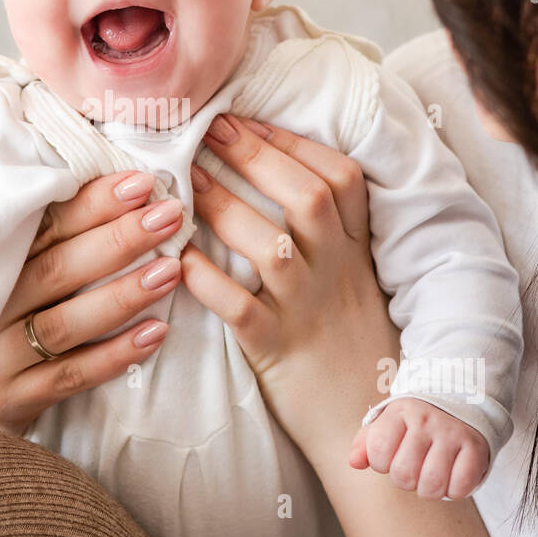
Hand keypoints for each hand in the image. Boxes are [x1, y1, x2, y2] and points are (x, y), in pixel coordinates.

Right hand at [0, 170, 185, 435]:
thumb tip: (126, 192)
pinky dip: (113, 355)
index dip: (94, 202)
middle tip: (169, 215)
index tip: (142, 183)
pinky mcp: (8, 399)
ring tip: (170, 272)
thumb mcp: (18, 280)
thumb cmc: (6, 329)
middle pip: (55, 268)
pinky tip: (154, 334)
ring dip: (120, 295)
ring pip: (62, 323)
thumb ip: (57, 241)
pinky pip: (67, 377)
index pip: (45, 225)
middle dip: (118, 239)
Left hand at [182, 113, 396, 458]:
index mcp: (356, 248)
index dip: (292, 143)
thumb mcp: (354, 273)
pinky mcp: (278, 349)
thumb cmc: (347, 336)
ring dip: (225, 208)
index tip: (247, 117)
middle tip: (209, 129)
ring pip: (271, 249)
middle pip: (308, 200)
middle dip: (257, 157)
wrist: (363, 418)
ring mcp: (308, 310)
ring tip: (183, 181)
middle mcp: (337, 272)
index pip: (340, 179)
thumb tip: (274, 167)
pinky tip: (174, 257)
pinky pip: (239, 308)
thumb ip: (328, 227)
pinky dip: (205, 280)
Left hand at [350, 398, 490, 499]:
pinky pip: (460, 486)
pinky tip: (451, 476)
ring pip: (432, 484)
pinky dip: (454, 490)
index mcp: (400, 411)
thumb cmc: (416, 423)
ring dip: (428, 490)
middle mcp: (426, 419)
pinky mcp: (475, 447)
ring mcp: (452, 433)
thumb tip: (354, 462)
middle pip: (403, 474)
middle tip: (413, 469)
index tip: (391, 456)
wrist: (460, 402)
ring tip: (430, 475)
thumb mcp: (388, 424)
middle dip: (405, 480)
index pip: (377, 451)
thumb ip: (366, 444)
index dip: (380, 463)